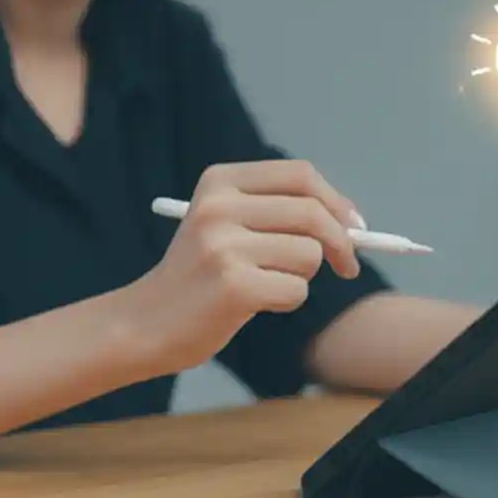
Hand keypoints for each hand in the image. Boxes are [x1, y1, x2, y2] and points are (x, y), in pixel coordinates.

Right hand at [127, 160, 363, 374]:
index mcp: (219, 182)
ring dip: (302, 276)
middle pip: (312, 213)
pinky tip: (254, 304)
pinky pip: (295, 290)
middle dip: (342, 242)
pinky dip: (287, 301)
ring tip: (267, 284)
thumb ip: (279, 214)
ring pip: (309, 254)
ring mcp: (223, 246)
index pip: (300, 175)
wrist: (144, 322)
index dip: (336, 200)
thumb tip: (352, 222)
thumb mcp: (224, 225)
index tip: (354, 225)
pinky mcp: (232, 285)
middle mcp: (218, 207)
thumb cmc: (197, 277)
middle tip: (348, 267)